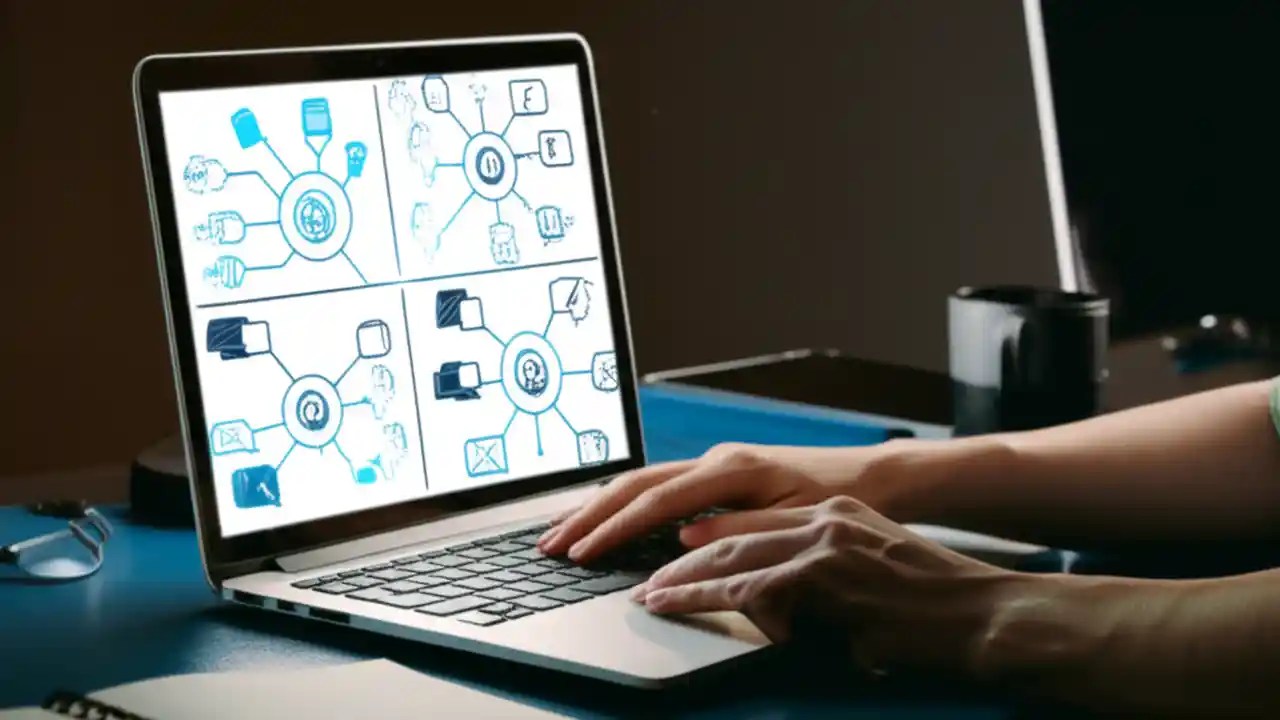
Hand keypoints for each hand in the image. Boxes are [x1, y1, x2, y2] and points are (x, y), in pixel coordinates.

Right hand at [539, 442, 923, 562]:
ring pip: (641, 481)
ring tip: (561, 533)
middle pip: (635, 484)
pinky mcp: (717, 474)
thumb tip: (683, 540)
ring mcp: (714, 463)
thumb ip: (739, 529)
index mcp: (732, 469)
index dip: (614, 527)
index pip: (656, 499)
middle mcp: (716, 460)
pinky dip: (623, 504)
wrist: (870, 477)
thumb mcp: (795, 521)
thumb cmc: (838, 500)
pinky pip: (657, 486)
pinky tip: (604, 518)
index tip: (581, 552)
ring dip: (598, 508)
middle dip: (589, 516)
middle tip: (549, 545)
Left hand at [631, 496, 1018, 674]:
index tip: (678, 545)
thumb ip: (828, 578)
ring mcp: (822, 544)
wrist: (986, 617)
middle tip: (647, 573)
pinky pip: (747, 589)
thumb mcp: (877, 576)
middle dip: (682, 554)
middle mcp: (824, 518)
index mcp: (837, 514)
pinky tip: (676, 604)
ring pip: (730, 557)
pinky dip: (704, 597)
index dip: (712, 533)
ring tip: (649, 594)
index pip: (758, 519)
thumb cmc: (940, 608)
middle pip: (733, 531)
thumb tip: (785, 607)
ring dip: (682, 578)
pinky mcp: (821, 577)